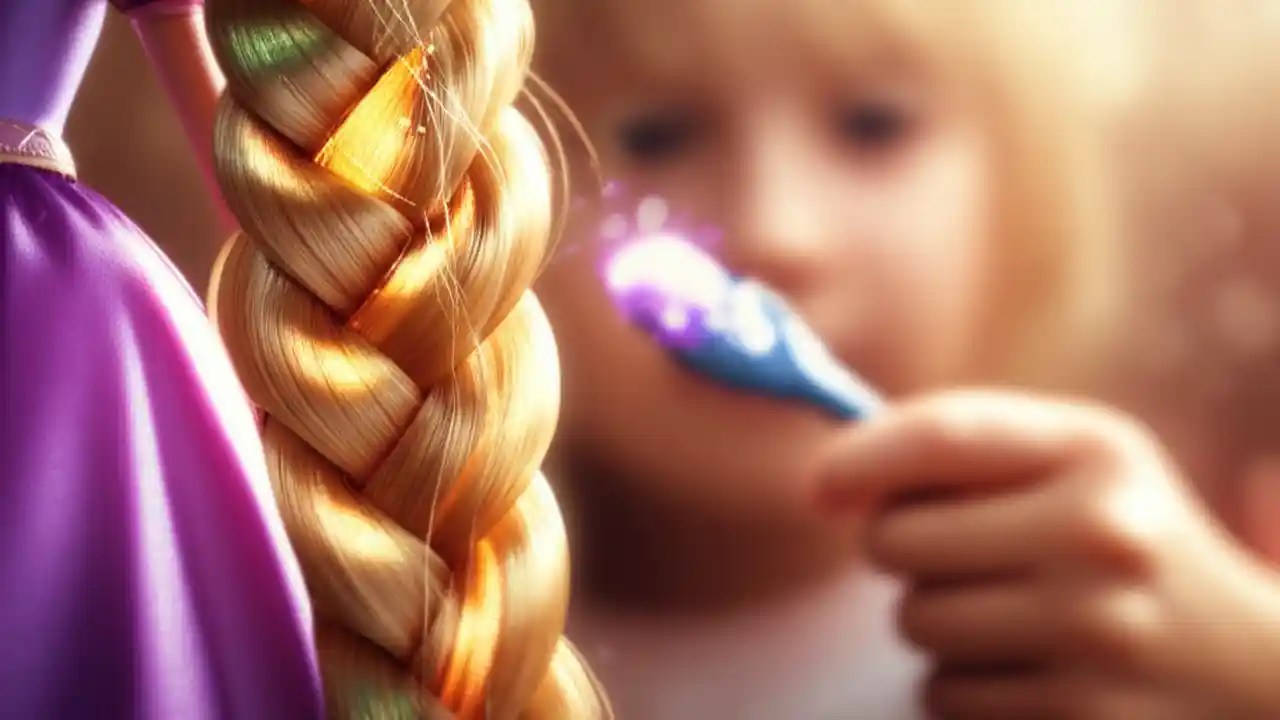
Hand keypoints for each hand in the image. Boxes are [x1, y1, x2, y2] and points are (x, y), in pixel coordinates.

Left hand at [817, 391, 1279, 718]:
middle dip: (902, 547)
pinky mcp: (1080, 718)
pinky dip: (963, 683)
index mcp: (1095, 453)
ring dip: (934, 620)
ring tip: (1007, 612)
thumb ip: (960, 445)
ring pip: (912, 623)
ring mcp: (1095, 635)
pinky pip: (942, 694)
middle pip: (896, 541)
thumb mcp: (1075, 462)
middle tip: (957, 553)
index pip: (941, 437)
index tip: (819, 488)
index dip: (859, 459)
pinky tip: (1028, 668)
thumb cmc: (1121, 540)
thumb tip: (825, 482)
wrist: (1246, 666)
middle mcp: (1102, 537)